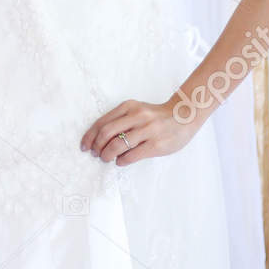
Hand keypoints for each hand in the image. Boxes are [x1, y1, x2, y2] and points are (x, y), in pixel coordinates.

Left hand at [81, 99, 199, 165]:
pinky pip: (132, 155)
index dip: (90, 136)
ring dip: (107, 155)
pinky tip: (120, 162)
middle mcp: (137, 116)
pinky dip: (122, 160)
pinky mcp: (156, 144)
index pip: (102, 122)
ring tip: (106, 159)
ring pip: (118, 145)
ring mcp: (147, 130)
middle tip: (96, 154)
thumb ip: (121, 120)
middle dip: (97, 146)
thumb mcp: (137, 110)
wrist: (184, 116)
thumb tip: (99, 139)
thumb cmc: (156, 116)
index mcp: (129, 106)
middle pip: (106, 133)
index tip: (85, 146)